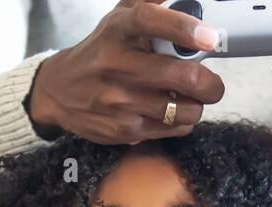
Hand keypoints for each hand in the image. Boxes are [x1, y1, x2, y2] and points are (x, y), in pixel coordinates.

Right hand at [27, 0, 225, 145]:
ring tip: (189, 99)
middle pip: (181, 76)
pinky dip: (181, 121)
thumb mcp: (117, 20)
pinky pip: (173, 128)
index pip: (150, 20)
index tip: (209, 37)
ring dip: (196, 105)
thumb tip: (189, 2)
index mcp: (117, 31)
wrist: (59, 91)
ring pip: (184, 109)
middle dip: (210, 83)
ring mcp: (120, 102)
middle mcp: (116, 66)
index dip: (184, 28)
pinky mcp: (124, 130)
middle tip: (211, 83)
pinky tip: (170, 111)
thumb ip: (150, 5)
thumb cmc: (99, 52)